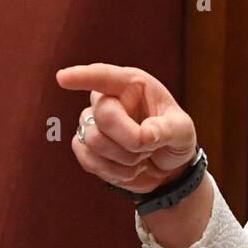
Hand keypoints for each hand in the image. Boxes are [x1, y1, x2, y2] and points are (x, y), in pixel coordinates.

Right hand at [55, 63, 197, 193]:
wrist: (167, 169)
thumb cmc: (175, 139)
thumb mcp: (184, 131)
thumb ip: (169, 130)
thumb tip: (145, 134)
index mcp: (133, 85)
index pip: (104, 76)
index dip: (83, 76)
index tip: (63, 78)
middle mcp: (109, 100)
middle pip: (104, 115)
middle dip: (132, 139)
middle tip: (151, 146)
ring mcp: (92, 123)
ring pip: (94, 140)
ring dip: (126, 157)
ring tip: (142, 155)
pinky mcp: (85, 146)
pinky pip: (88, 159)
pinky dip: (114, 171)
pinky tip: (129, 168)